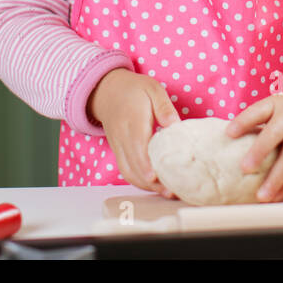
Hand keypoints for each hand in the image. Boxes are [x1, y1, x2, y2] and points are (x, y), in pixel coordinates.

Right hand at [88, 68, 180, 196]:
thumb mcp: (153, 89)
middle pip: (133, 165)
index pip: (137, 147)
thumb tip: (175, 125)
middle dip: (151, 182)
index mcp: (132, 121)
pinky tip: (154, 186)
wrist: (107, 91)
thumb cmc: (134, 90)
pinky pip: (126, 170)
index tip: (155, 177)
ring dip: (145, 185)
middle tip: (171, 192)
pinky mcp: (117, 151)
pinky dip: (139, 181)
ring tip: (166, 192)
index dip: (145, 164)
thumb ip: (164, 107)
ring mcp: (117, 146)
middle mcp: (122, 137)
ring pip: (128, 172)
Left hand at [225, 88, 282, 202]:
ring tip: (261, 194)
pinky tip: (275, 196)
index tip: (229, 133)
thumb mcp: (279, 106)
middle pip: (275, 134)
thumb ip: (261, 122)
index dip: (244, 122)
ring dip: (275, 178)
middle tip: (245, 167)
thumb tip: (230, 144)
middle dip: (260, 151)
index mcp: (277, 105)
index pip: (258, 112)